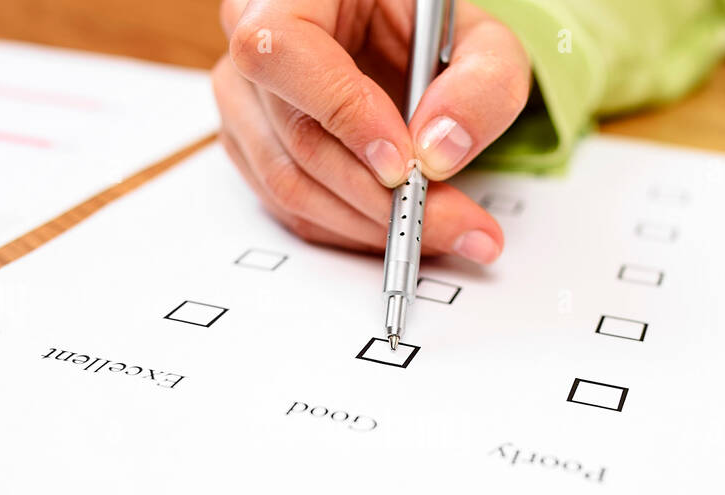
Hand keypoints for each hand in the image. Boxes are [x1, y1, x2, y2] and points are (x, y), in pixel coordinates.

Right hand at [215, 0, 530, 262]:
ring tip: (441, 230)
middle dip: (380, 195)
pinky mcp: (251, 145)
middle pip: (297, 136)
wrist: (400, 45)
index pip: (284, 51)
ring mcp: (242, 96)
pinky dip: (349, 229)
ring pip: (290, 185)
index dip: (342, 114)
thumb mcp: (480, 43)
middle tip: (451, 220)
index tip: (402, 163)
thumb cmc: (428, 33)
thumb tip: (439, 150)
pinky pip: (290, 206)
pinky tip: (400, 226)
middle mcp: (249, 35)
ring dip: (369, 223)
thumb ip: (481, 85)